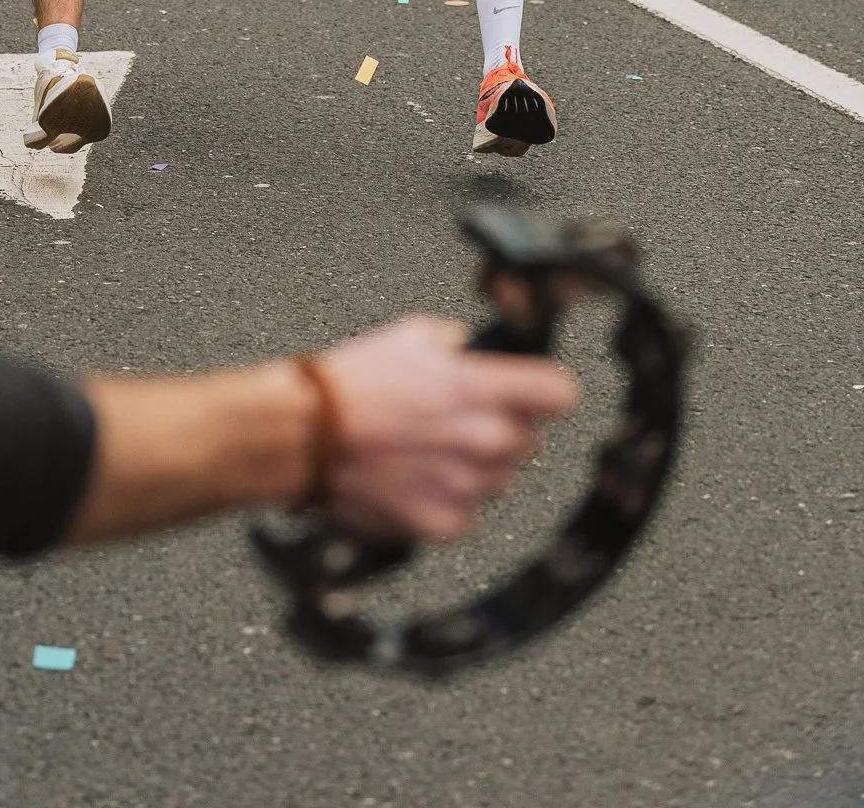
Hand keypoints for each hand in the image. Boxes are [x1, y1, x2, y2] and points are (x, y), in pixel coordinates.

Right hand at [315, 315, 576, 542]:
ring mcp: (466, 487)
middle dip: (500, 431)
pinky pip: (465, 515)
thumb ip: (452, 344)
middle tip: (454, 422)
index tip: (533, 395)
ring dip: (474, 470)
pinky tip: (410, 480)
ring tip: (424, 453)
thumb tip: (466, 348)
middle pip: (527, 441)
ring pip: (497, 481)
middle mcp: (484, 441)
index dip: (545, 392)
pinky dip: (446, 502)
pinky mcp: (442, 524)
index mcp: (481, 389)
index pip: (559, 394)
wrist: (303, 436)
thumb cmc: (351, 383)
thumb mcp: (407, 338)